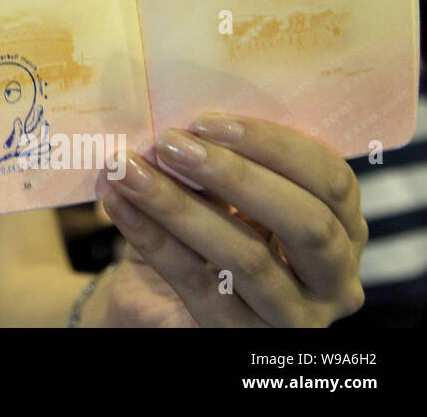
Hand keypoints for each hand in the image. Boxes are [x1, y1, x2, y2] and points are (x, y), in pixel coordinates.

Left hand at [92, 115, 366, 326]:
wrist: (158, 303)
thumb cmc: (200, 235)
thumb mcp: (220, 197)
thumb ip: (220, 163)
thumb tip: (183, 120)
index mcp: (343, 229)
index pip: (332, 180)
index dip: (274, 145)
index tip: (206, 120)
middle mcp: (334, 280)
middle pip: (305, 222)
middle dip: (234, 175)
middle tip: (170, 143)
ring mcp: (295, 318)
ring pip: (248, 258)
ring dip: (179, 205)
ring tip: (128, 170)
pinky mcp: (242, 340)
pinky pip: (197, 285)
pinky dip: (152, 239)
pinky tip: (118, 205)